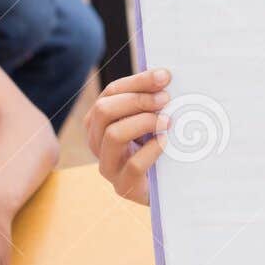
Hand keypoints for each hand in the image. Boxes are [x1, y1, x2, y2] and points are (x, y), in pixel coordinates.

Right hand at [83, 69, 171, 204]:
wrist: (167, 188)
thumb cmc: (158, 148)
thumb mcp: (151, 121)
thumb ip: (151, 101)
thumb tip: (164, 77)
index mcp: (100, 121)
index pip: (111, 93)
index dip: (137, 81)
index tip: (164, 76)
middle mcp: (97, 142)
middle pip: (104, 110)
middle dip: (137, 100)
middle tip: (166, 98)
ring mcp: (108, 166)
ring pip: (113, 135)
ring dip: (143, 122)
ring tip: (167, 120)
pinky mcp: (124, 187)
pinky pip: (134, 165)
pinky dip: (152, 149)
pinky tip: (166, 142)